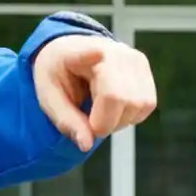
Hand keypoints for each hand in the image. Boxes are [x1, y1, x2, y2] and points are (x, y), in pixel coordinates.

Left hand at [33, 35, 156, 151]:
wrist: (69, 51)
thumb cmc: (57, 74)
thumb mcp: (49, 98)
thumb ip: (67, 121)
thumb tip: (86, 144)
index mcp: (86, 51)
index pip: (98, 65)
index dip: (99, 64)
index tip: (97, 53)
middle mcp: (119, 53)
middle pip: (123, 100)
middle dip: (106, 124)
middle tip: (88, 121)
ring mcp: (136, 60)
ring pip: (140, 106)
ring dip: (119, 121)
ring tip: (99, 111)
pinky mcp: (146, 70)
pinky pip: (147, 105)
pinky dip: (130, 115)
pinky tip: (113, 106)